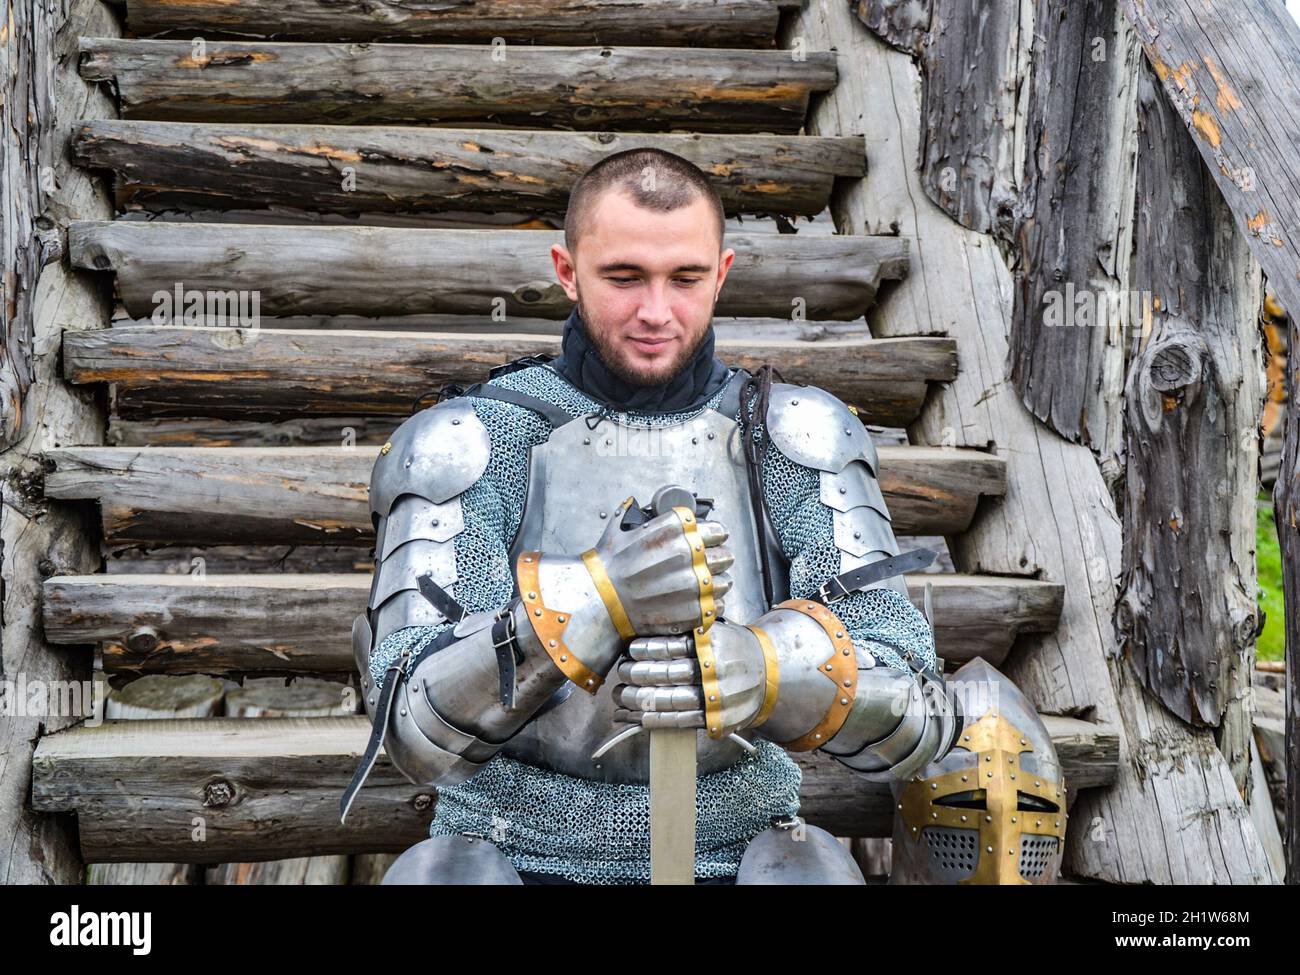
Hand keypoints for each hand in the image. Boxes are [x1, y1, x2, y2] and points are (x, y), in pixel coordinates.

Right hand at [587, 496, 734, 635]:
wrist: (599, 601)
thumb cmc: (607, 567)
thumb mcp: (619, 529)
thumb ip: (635, 515)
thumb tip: (635, 505)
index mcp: (675, 529)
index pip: (716, 529)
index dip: (714, 536)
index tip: (711, 542)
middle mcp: (687, 553)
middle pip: (725, 555)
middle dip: (718, 559)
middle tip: (708, 565)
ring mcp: (692, 584)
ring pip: (725, 582)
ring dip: (716, 584)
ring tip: (703, 586)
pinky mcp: (692, 611)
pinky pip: (717, 606)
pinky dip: (709, 606)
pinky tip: (696, 603)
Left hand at [611, 623, 770, 738]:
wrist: (769, 674)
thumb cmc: (733, 648)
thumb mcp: (716, 630)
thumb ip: (685, 631)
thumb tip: (642, 634)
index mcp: (711, 644)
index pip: (670, 646)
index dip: (645, 650)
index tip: (628, 651)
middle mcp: (714, 670)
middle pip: (665, 674)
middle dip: (636, 675)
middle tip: (621, 673)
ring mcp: (715, 697)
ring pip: (668, 700)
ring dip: (638, 701)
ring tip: (620, 697)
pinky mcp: (716, 719)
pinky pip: (679, 721)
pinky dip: (654, 720)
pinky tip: (636, 718)